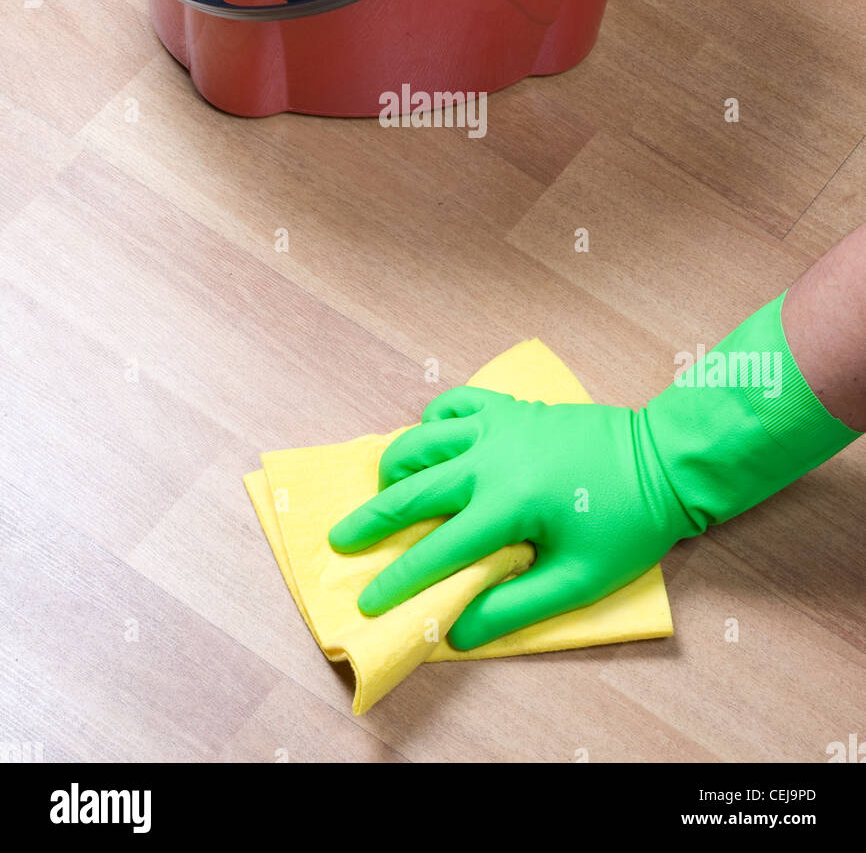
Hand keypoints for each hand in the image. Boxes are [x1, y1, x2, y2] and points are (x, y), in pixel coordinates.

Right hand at [328, 385, 692, 649]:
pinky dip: (433, 420)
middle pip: (412, 490)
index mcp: (507, 505)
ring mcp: (499, 426)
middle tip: (339, 541)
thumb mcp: (577, 581)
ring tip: (384, 492)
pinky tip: (431, 440)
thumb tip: (458, 627)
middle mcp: (491, 459)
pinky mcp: (511, 408)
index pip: (437, 551)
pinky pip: (456, 403)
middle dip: (371, 520)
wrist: (662, 460)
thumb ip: (514, 606)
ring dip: (396, 467)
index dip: (399, 580)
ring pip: (422, 438)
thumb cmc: (625, 525)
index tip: (367, 601)